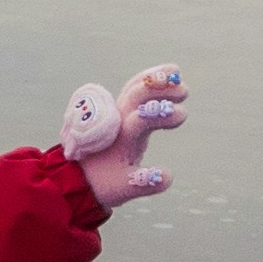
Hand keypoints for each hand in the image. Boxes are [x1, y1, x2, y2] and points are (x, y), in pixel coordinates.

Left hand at [65, 65, 188, 209]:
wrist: (77, 178)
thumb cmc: (103, 184)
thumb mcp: (123, 189)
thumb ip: (145, 183)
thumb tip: (168, 176)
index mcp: (120, 139)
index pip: (139, 119)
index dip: (160, 114)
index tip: (182, 115)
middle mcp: (117, 121)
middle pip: (135, 96)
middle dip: (159, 89)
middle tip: (185, 91)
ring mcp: (117, 114)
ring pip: (133, 88)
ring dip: (154, 80)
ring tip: (177, 73)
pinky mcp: (120, 113)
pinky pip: (132, 89)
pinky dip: (148, 79)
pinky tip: (166, 75)